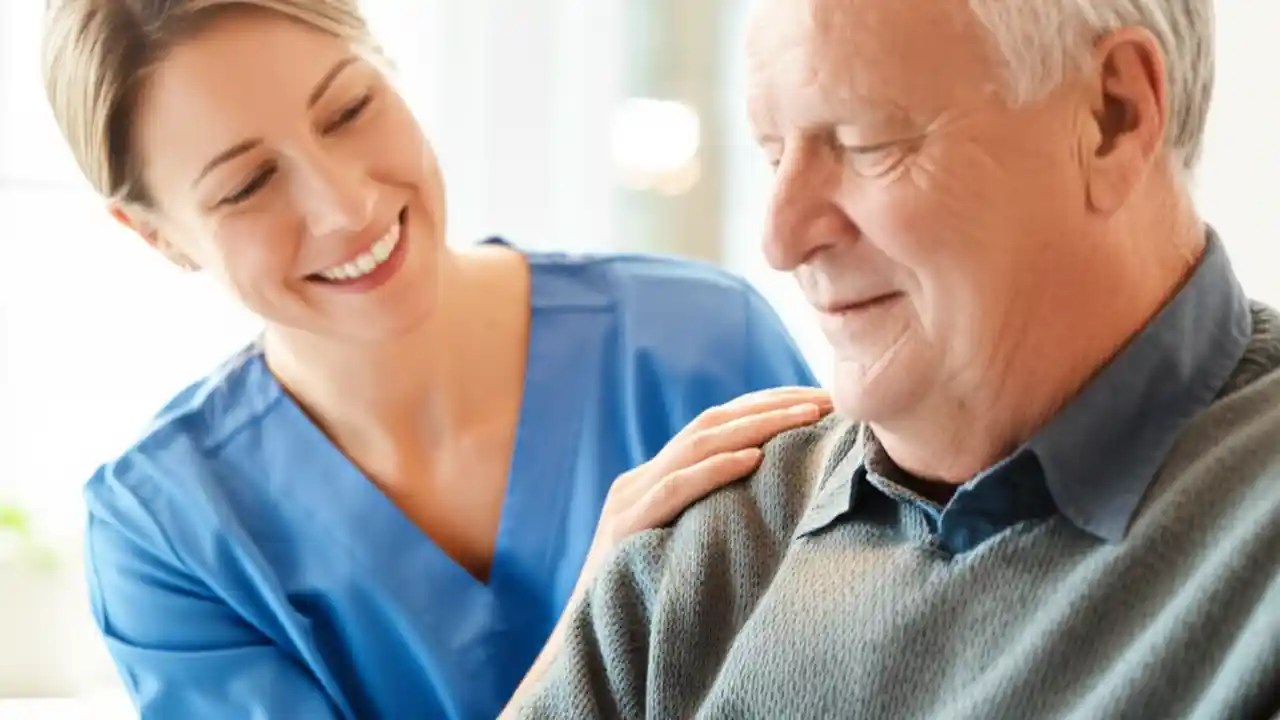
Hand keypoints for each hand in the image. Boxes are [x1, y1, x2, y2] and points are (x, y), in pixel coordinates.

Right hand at [574, 386, 831, 595]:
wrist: (584, 649)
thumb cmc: (646, 606)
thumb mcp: (684, 551)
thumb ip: (711, 520)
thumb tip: (777, 509)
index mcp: (652, 482)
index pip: (713, 426)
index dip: (764, 406)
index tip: (816, 400)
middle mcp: (638, 481)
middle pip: (710, 423)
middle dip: (770, 406)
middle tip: (824, 399)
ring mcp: (628, 502)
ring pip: (696, 445)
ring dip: (756, 426)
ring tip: (804, 417)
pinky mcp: (624, 529)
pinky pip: (674, 490)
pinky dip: (715, 470)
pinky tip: (753, 459)